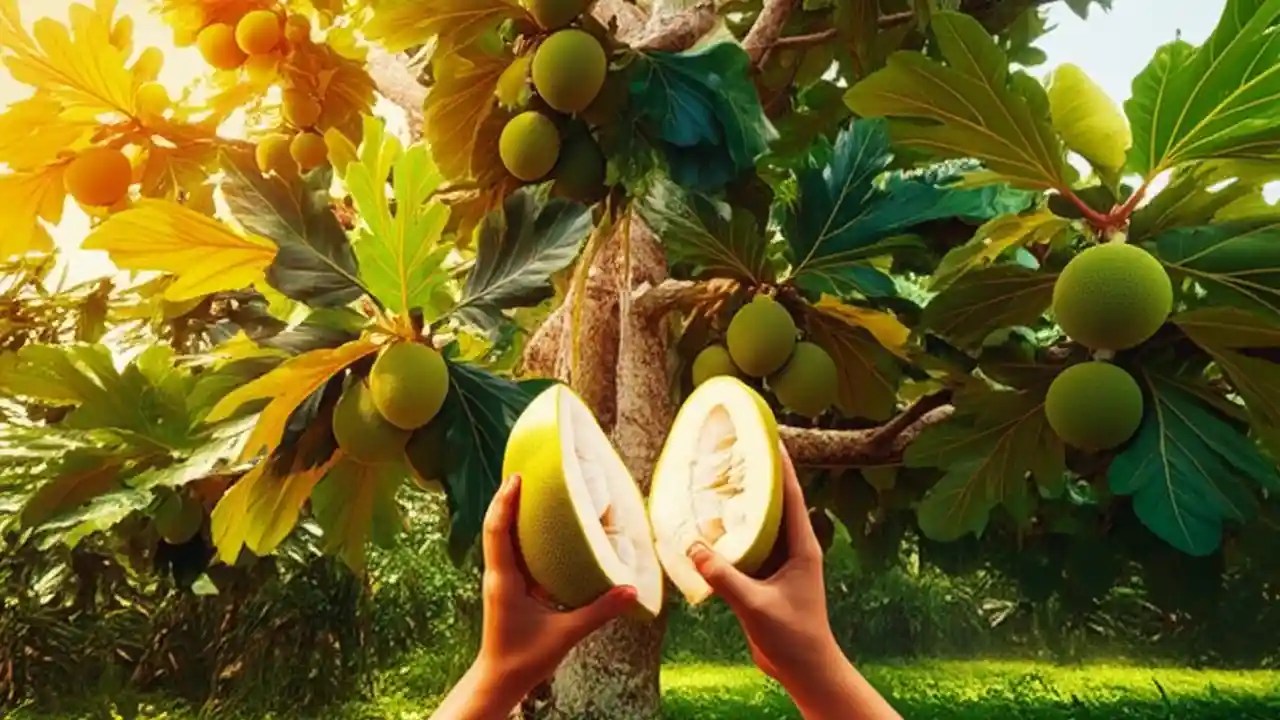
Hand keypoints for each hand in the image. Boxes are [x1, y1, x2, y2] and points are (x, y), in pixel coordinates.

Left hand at [432, 474, 637, 718]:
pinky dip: (524, 534)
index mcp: (504, 580)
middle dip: (509, 498)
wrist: (500, 680)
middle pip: (497, 526)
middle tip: (529, 472)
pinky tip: (545, 529)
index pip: (498, 530)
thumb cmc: (524, 659)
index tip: (517, 477)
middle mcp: (499, 574)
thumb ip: (599, 611)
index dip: (505, 501)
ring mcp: (502, 581)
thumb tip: (631, 590)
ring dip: (515, 513)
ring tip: (537, 491)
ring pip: (503, 538)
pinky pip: (515, 552)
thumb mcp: (566, 634)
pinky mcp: (509, 588)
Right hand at [687, 445, 899, 719]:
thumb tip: (693, 546)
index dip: (779, 463)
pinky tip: (706, 527)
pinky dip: (728, 536)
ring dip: (739, 506)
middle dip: (755, 476)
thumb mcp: (755, 604)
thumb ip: (725, 577)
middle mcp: (792, 547)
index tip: (767, 434)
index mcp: (802, 546)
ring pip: (757, 525)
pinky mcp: (764, 578)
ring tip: (716, 482)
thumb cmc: (792, 636)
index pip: (790, 494)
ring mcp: (778, 562)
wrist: (803, 668)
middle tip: (733, 449)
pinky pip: (745, 548)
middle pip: (772, 502)